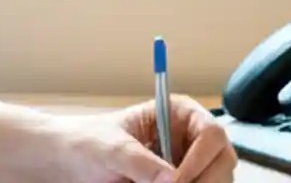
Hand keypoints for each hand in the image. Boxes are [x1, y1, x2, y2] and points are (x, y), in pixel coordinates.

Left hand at [58, 94, 236, 182]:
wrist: (68, 160)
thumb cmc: (87, 143)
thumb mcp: (111, 149)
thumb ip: (141, 162)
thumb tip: (172, 180)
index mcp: (178, 113)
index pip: (211, 133)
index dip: (201, 158)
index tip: (177, 179)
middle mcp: (190, 138)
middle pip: (222, 162)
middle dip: (204, 180)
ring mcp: (189, 163)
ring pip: (217, 181)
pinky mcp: (183, 181)